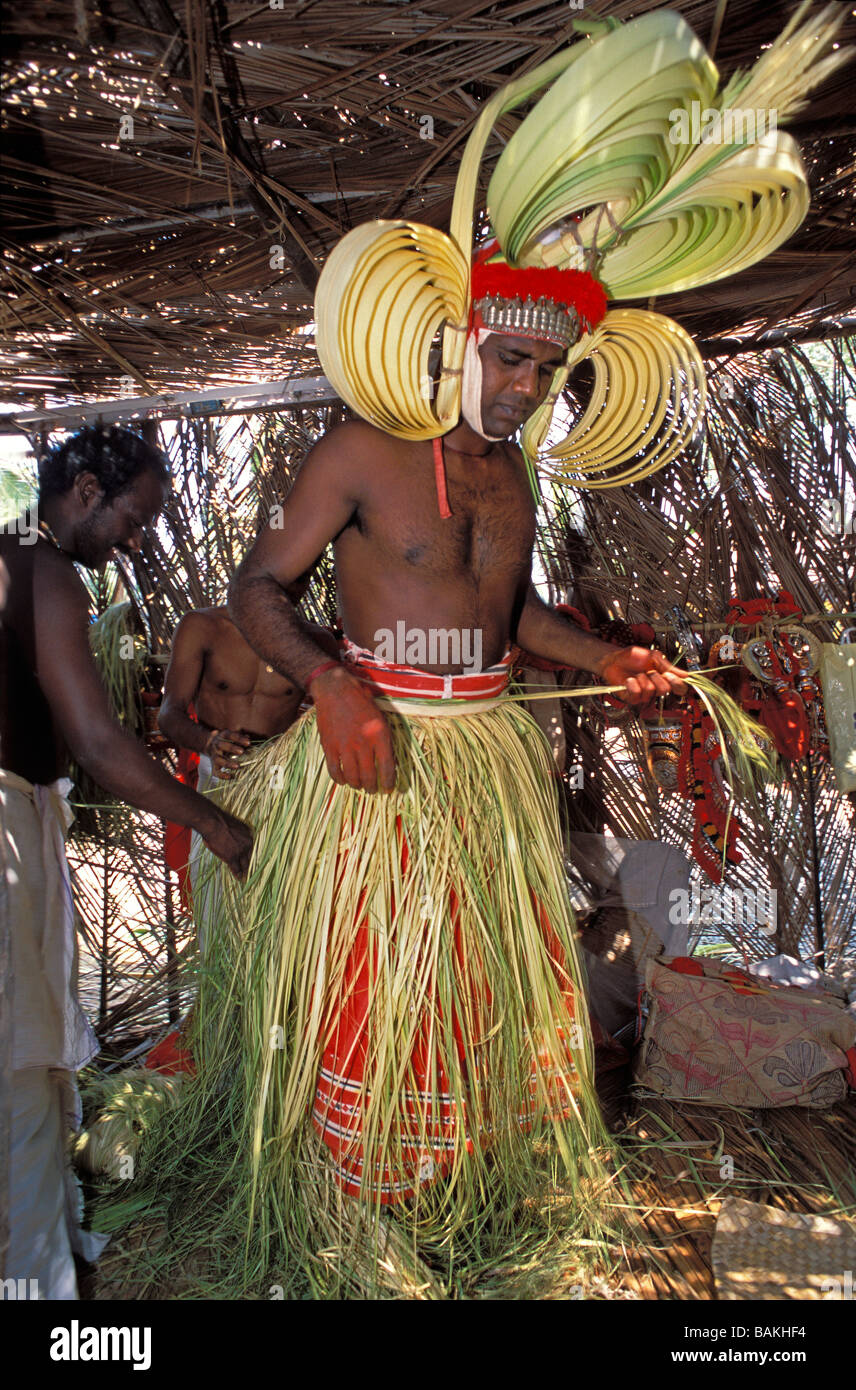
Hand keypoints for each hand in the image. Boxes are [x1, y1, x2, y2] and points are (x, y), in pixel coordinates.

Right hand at [200, 806, 253, 879]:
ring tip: (245, 877)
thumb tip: (234, 837)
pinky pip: (236, 868)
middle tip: (251, 870)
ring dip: (244, 871)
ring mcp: (241, 851)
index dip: (250, 853)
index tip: (250, 858)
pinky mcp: (232, 857)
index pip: (252, 847)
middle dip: (250, 863)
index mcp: (249, 834)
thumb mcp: (235, 825)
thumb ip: (238, 833)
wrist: (213, 822)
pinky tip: (239, 878)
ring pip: (244, 864)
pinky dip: (237, 874)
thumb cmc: (220, 821)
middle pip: (250, 856)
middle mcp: (248, 843)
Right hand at [205, 728, 250, 778]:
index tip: (248, 743)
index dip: (239, 739)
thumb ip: (241, 737)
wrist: (211, 744)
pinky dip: (221, 775)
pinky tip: (230, 776)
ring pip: (218, 759)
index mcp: (222, 736)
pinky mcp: (213, 765)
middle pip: (222, 745)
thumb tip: (248, 738)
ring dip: (227, 763)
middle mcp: (216, 745)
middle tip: (242, 751)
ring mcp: (214, 755)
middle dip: (231, 748)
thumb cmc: (228, 740)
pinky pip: (215, 771)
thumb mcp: (233, 735)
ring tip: (237, 766)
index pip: (230, 735)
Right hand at [311, 665, 395, 792]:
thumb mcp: (381, 718)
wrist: (336, 691)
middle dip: (372, 787)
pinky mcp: (329, 747)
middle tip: (373, 790)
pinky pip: (335, 771)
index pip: (387, 768)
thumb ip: (385, 740)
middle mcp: (363, 743)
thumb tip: (389, 763)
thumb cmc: (361, 702)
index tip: (388, 789)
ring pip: (352, 777)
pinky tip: (344, 780)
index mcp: (379, 735)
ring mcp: (344, 746)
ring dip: (357, 785)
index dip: (388, 782)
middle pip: (369, 776)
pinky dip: (340, 779)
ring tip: (360, 785)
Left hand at [598, 646, 686, 705]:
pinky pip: (637, 694)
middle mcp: (656, 688)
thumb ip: (668, 666)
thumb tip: (685, 675)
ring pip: (650, 690)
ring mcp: (644, 695)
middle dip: (656, 677)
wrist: (614, 659)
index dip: (677, 683)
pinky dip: (632, 684)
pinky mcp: (632, 698)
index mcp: (664, 678)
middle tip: (649, 671)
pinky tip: (629, 680)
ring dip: (642, 678)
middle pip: (665, 690)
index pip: (679, 688)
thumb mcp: (653, 656)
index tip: (669, 674)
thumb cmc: (632, 657)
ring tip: (637, 674)